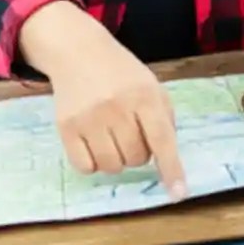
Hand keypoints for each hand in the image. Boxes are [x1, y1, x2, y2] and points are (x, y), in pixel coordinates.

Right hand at [20, 2, 186, 196]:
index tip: (178, 193)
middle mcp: (116, 107)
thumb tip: (166, 160)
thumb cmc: (122, 74)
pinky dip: (93, 163)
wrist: (79, 51)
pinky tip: (95, 145)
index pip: (161, 139)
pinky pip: (84, 167)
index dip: (171, 168)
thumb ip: (164, 120)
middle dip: (138, 153)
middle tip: (131, 133)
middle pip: (136, 158)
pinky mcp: (65, 127)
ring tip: (113, 138)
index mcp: (144, 96)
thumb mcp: (152, 87)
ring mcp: (88, 118)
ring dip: (117, 160)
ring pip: (112, 166)